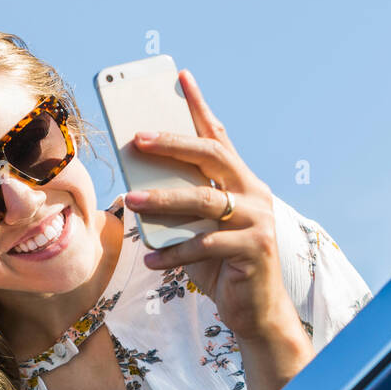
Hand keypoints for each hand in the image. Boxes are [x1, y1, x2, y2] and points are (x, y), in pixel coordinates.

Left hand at [124, 69, 306, 350]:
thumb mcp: (199, 232)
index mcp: (242, 183)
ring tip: (131, 202)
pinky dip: (174, 253)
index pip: (219, 137)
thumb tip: (136, 194)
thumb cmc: (222, 268)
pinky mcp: (254, 249)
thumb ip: (181, 211)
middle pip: (212, 156)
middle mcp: (254, 194)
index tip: (181, 76)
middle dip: (173, 143)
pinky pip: (205, 246)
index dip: (199, 107)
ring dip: (163, 201)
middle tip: (137, 138)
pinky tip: (151, 260)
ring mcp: (258, 220)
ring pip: (204, 201)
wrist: (256, 312)